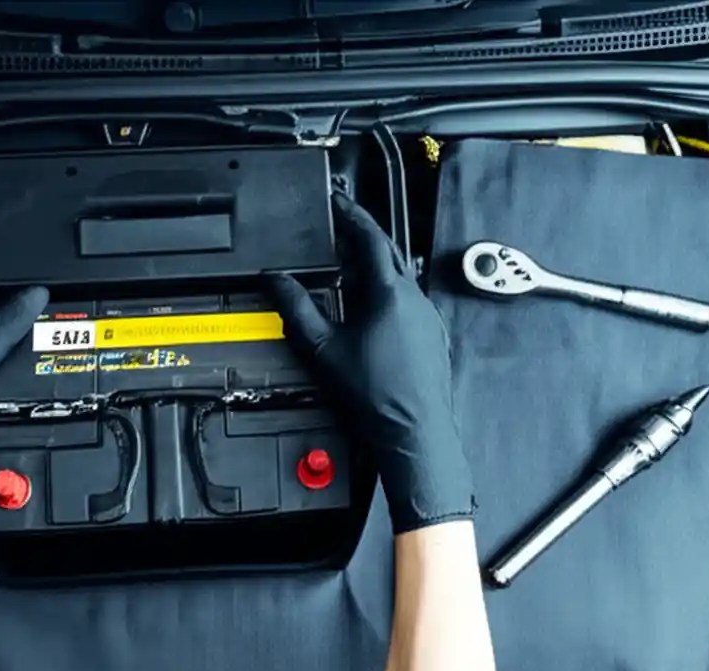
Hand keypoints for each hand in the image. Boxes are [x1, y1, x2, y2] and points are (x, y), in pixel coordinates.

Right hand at [267, 193, 473, 533]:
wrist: (414, 431)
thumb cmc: (374, 396)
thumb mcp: (324, 349)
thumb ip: (297, 309)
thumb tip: (277, 282)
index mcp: (390, 294)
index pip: (371, 238)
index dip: (352, 216)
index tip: (338, 202)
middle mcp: (414, 299)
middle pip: (388, 254)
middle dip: (363, 238)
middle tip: (340, 229)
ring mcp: (426, 317)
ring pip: (399, 278)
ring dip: (373, 269)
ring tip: (346, 271)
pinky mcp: (431, 336)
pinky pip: (407, 302)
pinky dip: (385, 295)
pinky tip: (367, 311)